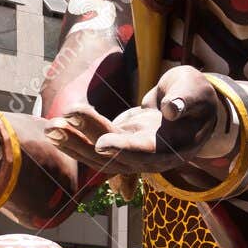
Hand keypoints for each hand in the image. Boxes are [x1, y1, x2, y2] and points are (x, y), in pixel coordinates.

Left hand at [45, 66, 223, 175]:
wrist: (194, 109)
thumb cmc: (197, 96)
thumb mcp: (196, 90)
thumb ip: (185, 100)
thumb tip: (170, 110)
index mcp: (171, 146)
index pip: (145, 150)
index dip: (124, 148)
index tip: (102, 144)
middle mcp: (149, 157)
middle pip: (113, 155)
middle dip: (85, 141)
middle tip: (59, 125)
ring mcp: (132, 152)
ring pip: (100, 155)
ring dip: (73, 143)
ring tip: (50, 128)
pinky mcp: (120, 143)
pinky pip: (95, 145)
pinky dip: (75, 138)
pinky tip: (55, 128)